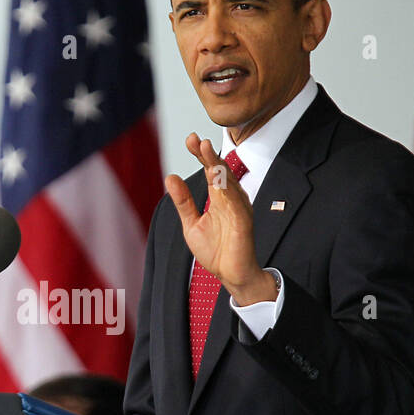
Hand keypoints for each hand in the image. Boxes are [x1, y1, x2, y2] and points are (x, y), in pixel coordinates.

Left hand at [164, 133, 276, 304]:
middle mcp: (230, 199)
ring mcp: (238, 208)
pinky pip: (235, 201)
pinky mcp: (243, 220)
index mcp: (218, 197)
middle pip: (219, 171)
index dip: (201, 155)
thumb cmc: (216, 251)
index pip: (209, 170)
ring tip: (206, 150)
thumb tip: (170, 177)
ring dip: (217, 165)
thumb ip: (183, 202)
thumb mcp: (192, 224)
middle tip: (196, 139)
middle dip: (208, 154)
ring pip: (228, 182)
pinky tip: (217, 176)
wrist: (230, 275)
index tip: (190, 139)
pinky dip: (226, 188)